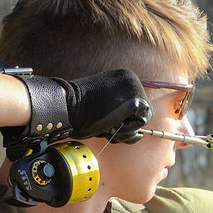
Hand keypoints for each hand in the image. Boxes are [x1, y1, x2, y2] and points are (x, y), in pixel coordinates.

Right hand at [1, 69, 152, 146]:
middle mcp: (131, 79)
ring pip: (144, 119)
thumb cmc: (80, 111)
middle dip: (126, 126)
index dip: (123, 120)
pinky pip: (140, 124)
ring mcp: (135, 88)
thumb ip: (122, 117)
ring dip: (125, 129)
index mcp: (122, 78)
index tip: (105, 119)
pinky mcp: (136, 100)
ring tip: (108, 123)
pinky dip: (126, 130)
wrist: (68, 107)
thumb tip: (141, 135)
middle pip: (143, 113)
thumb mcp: (104, 110)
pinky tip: (111, 122)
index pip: (136, 106)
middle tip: (106, 124)